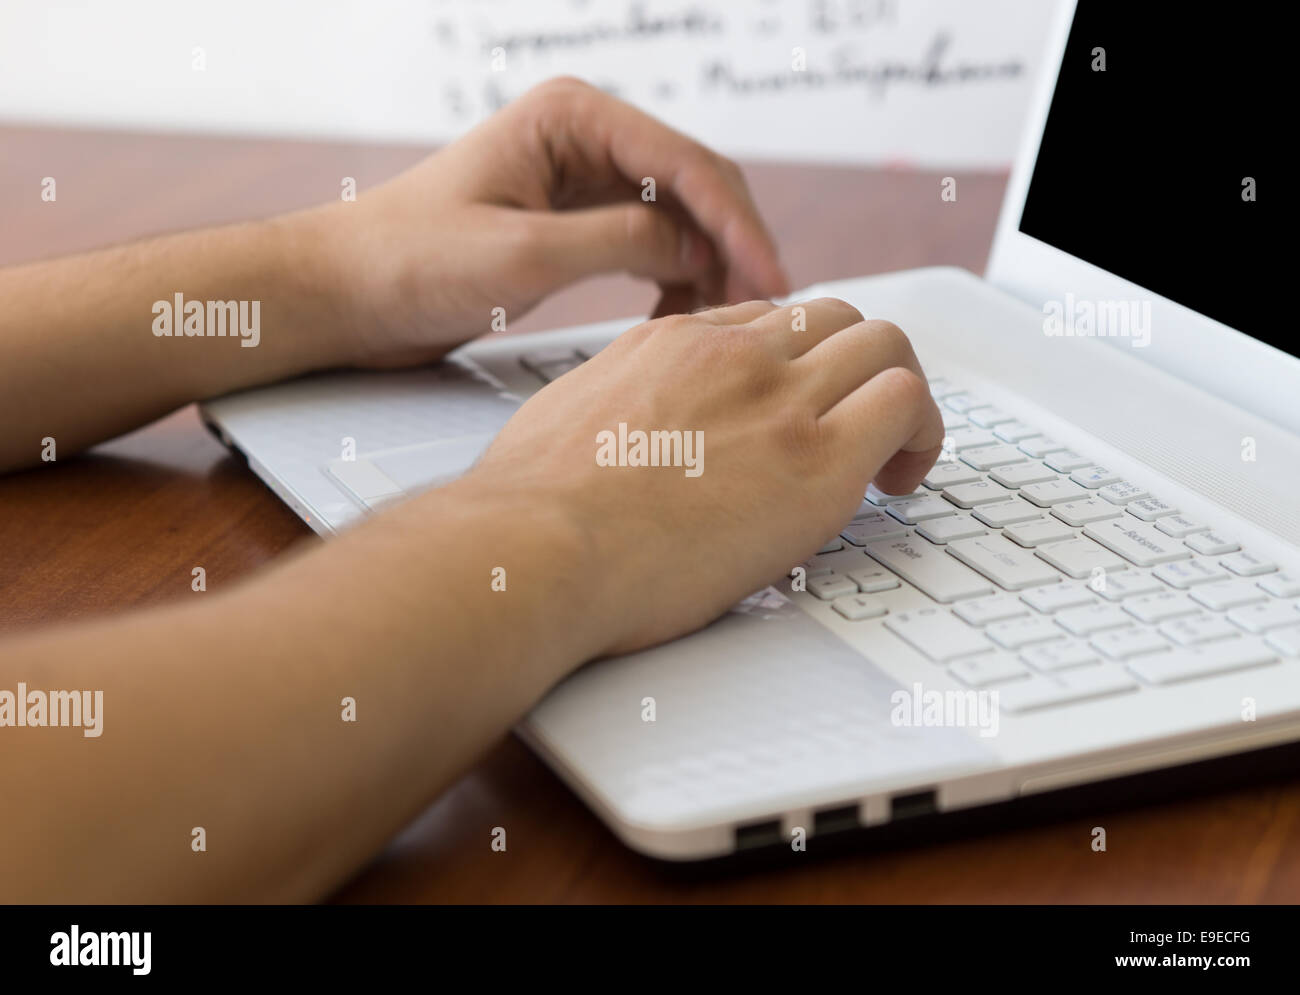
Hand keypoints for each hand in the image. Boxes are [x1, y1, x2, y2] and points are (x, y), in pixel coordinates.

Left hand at [321, 77, 789, 367]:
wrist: (347, 293)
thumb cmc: (410, 262)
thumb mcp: (524, 255)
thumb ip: (621, 242)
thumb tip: (703, 246)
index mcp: (572, 118)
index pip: (687, 166)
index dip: (739, 227)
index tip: (774, 283)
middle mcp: (584, 138)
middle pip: (695, 186)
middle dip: (733, 246)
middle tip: (765, 313)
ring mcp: (581, 179)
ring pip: (679, 218)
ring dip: (707, 268)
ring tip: (721, 326)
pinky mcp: (574, 222)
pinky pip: (649, 245)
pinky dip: (673, 282)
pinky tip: (676, 321)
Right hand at [460, 298, 942, 655]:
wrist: (538, 547)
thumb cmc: (533, 509)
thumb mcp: (569, 416)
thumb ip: (621, 405)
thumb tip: (630, 429)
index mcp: (671, 344)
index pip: (768, 322)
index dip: (796, 365)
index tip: (797, 409)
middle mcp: (731, 355)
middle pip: (835, 317)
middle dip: (857, 365)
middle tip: (855, 423)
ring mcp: (779, 399)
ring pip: (884, 345)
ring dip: (898, 392)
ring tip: (891, 454)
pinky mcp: (817, 461)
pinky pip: (906, 405)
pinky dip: (921, 435)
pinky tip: (898, 481)